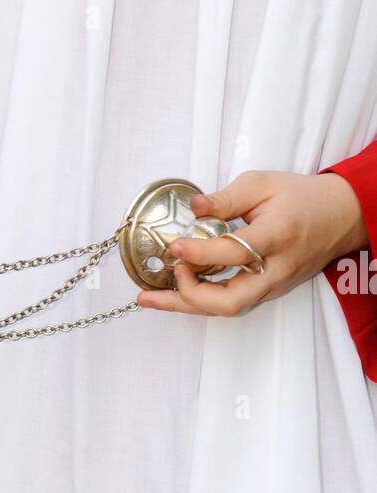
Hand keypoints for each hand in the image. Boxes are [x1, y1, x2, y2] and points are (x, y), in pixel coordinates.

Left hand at [137, 169, 366, 316]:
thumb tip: (193, 208)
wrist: (341, 217)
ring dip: (187, 304)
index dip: (201, 252)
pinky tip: (175, 291)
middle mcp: (276, 269)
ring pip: (227, 309)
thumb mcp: (263, 183)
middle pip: (230, 302)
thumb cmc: (302, 197)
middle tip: (165, 276)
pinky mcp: (268, 292)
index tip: (175, 245)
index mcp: (277, 235)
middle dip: (189, 296)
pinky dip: (200, 300)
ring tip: (151, 296)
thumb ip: (225, 197)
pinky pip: (230, 303)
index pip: (235, 252)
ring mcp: (273, 286)